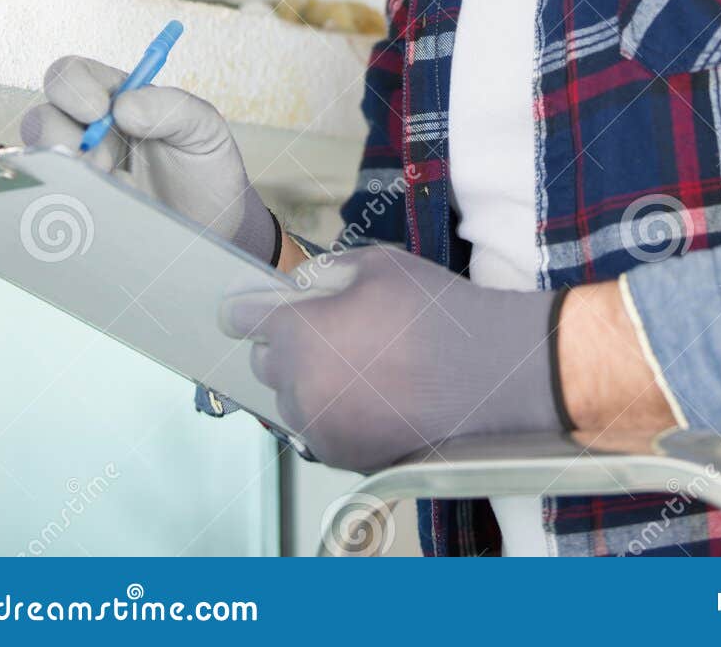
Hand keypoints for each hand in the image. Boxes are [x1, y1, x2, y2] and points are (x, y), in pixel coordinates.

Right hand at [21, 54, 277, 263]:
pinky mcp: (74, 209)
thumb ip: (173, 108)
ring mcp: (77, 172)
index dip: (74, 86)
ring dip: (67, 173)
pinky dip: (69, 204)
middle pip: (42, 118)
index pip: (72, 75)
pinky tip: (103, 211)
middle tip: (102, 161)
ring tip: (109, 187)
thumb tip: (124, 106)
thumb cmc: (205, 170)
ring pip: (39, 161)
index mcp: (115, 98)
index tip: (98, 110)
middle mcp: (86, 131)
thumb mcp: (205, 130)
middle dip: (62, 136)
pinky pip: (49, 203)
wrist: (210, 227)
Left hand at [219, 243, 561, 471]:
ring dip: (306, 382)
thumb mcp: (378, 264)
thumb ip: (326, 273)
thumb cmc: (435, 312)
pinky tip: (367, 393)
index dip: (241, 311)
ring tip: (353, 364)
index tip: (234, 312)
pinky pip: (318, 429)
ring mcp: (321, 428)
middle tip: (324, 330)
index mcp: (300, 335)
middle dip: (284, 345)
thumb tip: (300, 288)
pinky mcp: (344, 457)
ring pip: (290, 402)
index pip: (245, 321)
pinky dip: (330, 412)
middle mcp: (300, 388)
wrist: (486, 372)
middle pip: (265, 365)